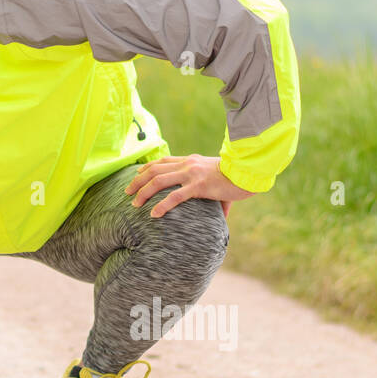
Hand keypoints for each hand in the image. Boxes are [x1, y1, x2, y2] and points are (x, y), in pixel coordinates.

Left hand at [125, 154, 254, 219]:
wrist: (249, 171)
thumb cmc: (237, 177)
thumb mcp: (219, 179)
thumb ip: (216, 195)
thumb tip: (222, 216)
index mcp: (190, 160)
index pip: (163, 161)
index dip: (147, 168)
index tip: (136, 174)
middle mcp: (187, 165)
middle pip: (154, 170)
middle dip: (137, 181)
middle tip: (127, 192)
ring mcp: (192, 175)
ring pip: (159, 181)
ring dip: (143, 192)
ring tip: (135, 204)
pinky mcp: (199, 186)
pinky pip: (175, 196)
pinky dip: (161, 205)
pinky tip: (153, 214)